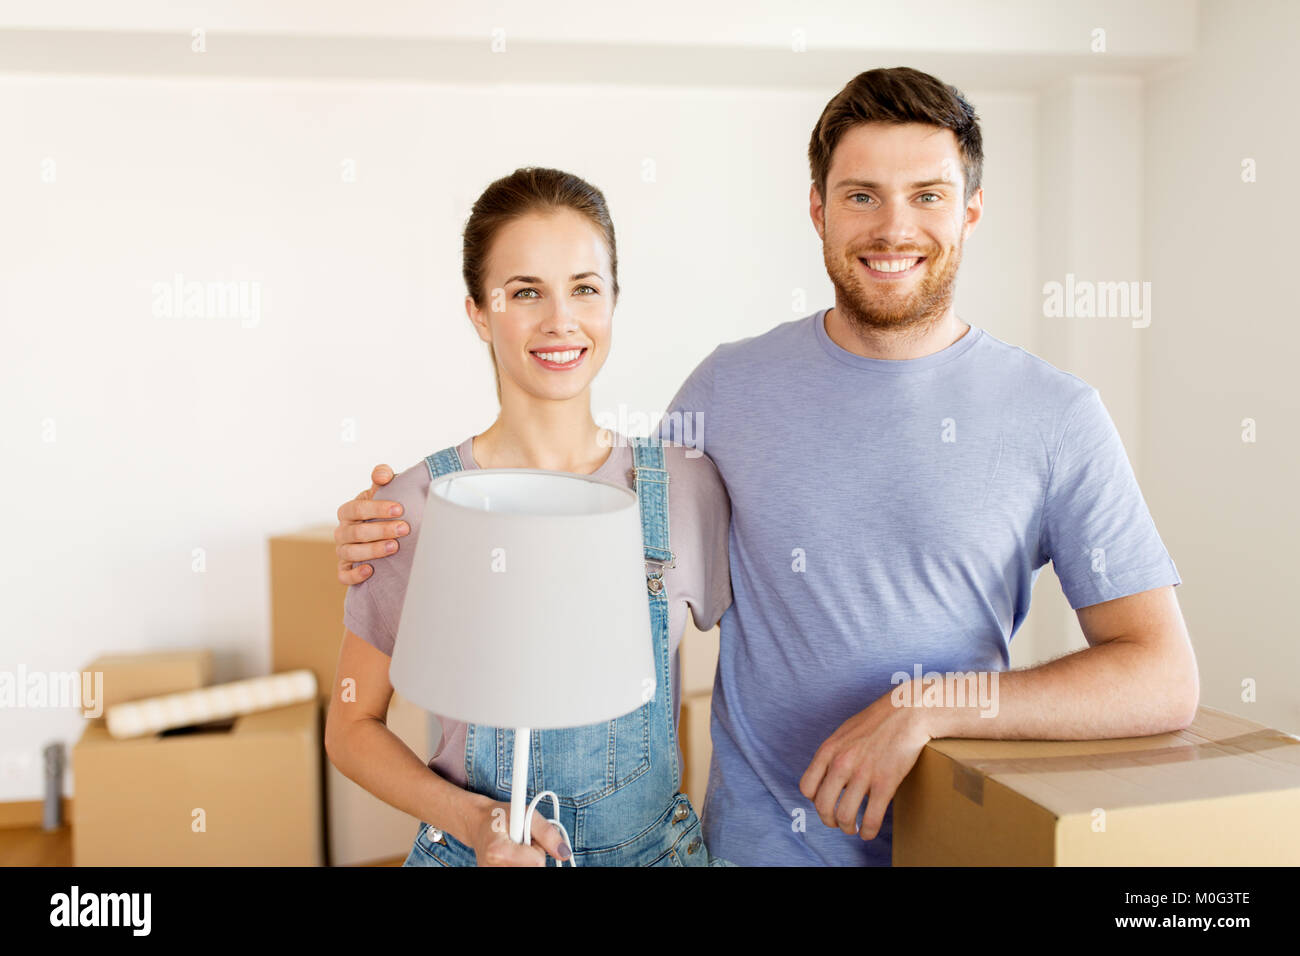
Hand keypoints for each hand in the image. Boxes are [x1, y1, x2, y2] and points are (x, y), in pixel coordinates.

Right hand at [335, 463, 408, 585]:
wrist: (384, 530)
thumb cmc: (384, 509)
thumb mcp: (384, 491)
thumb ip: (383, 477)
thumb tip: (382, 475)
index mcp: (348, 510)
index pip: (357, 508)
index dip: (377, 508)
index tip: (399, 509)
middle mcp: (343, 531)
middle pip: (356, 531)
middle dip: (381, 530)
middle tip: (404, 529)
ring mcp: (343, 550)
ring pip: (350, 553)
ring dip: (372, 550)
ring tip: (394, 547)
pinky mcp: (345, 569)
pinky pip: (343, 575)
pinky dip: (354, 574)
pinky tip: (370, 570)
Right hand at [463, 795, 572, 866]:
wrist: (478, 823)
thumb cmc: (501, 816)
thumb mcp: (526, 813)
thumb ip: (547, 833)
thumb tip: (564, 853)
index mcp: (498, 852)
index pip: (537, 862)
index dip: (537, 846)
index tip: (525, 835)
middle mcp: (491, 869)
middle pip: (533, 869)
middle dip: (533, 856)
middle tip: (521, 841)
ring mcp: (491, 874)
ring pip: (528, 871)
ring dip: (527, 861)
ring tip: (516, 848)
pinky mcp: (492, 876)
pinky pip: (520, 871)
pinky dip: (521, 864)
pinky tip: (513, 856)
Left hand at [797, 683, 932, 840]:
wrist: (906, 712)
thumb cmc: (876, 721)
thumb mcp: (844, 732)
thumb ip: (833, 753)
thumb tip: (826, 775)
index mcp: (828, 750)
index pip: (807, 788)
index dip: (815, 800)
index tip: (826, 802)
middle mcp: (841, 763)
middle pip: (823, 806)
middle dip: (829, 820)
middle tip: (838, 822)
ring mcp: (863, 774)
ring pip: (845, 816)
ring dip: (848, 828)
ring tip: (854, 828)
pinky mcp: (885, 783)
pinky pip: (872, 818)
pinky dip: (868, 832)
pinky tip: (869, 832)